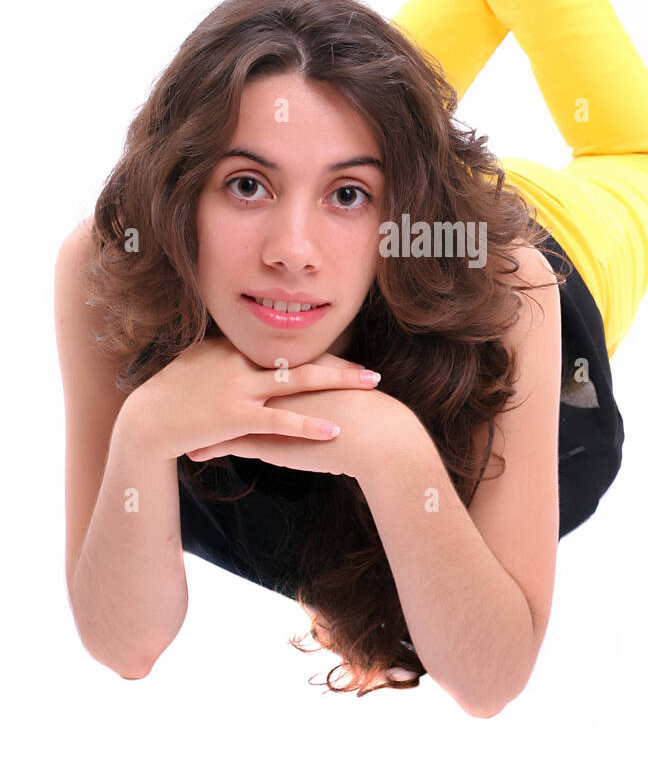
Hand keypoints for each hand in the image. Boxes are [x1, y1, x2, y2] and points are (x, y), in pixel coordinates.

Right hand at [123, 336, 382, 461]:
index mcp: (235, 347)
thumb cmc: (171, 395)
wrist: (145, 420)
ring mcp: (240, 387)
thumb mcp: (199, 364)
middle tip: (373, 374)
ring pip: (300, 382)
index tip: (348, 361)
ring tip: (369, 387)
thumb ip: (226, 355)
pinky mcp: (236, 416)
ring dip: (338, 383)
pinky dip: (308, 425)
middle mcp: (242, 361)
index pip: (287, 348)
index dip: (321, 356)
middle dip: (341, 366)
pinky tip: (334, 431)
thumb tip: (246, 354)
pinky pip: (280, 421)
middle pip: (303, 359)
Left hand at [185, 376, 406, 480]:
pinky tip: (193, 454)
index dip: (231, 368)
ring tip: (181, 425)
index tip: (215, 370)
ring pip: (220, 415)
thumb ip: (322, 382)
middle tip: (187, 391)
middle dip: (206, 389)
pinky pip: (228, 445)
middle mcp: (271, 388)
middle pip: (228, 385)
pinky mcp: (266, 442)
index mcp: (288, 371)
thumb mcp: (339, 387)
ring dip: (199, 421)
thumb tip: (315, 379)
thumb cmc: (366, 411)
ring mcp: (264, 413)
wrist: (376, 433)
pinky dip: (209, 449)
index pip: (251, 366)